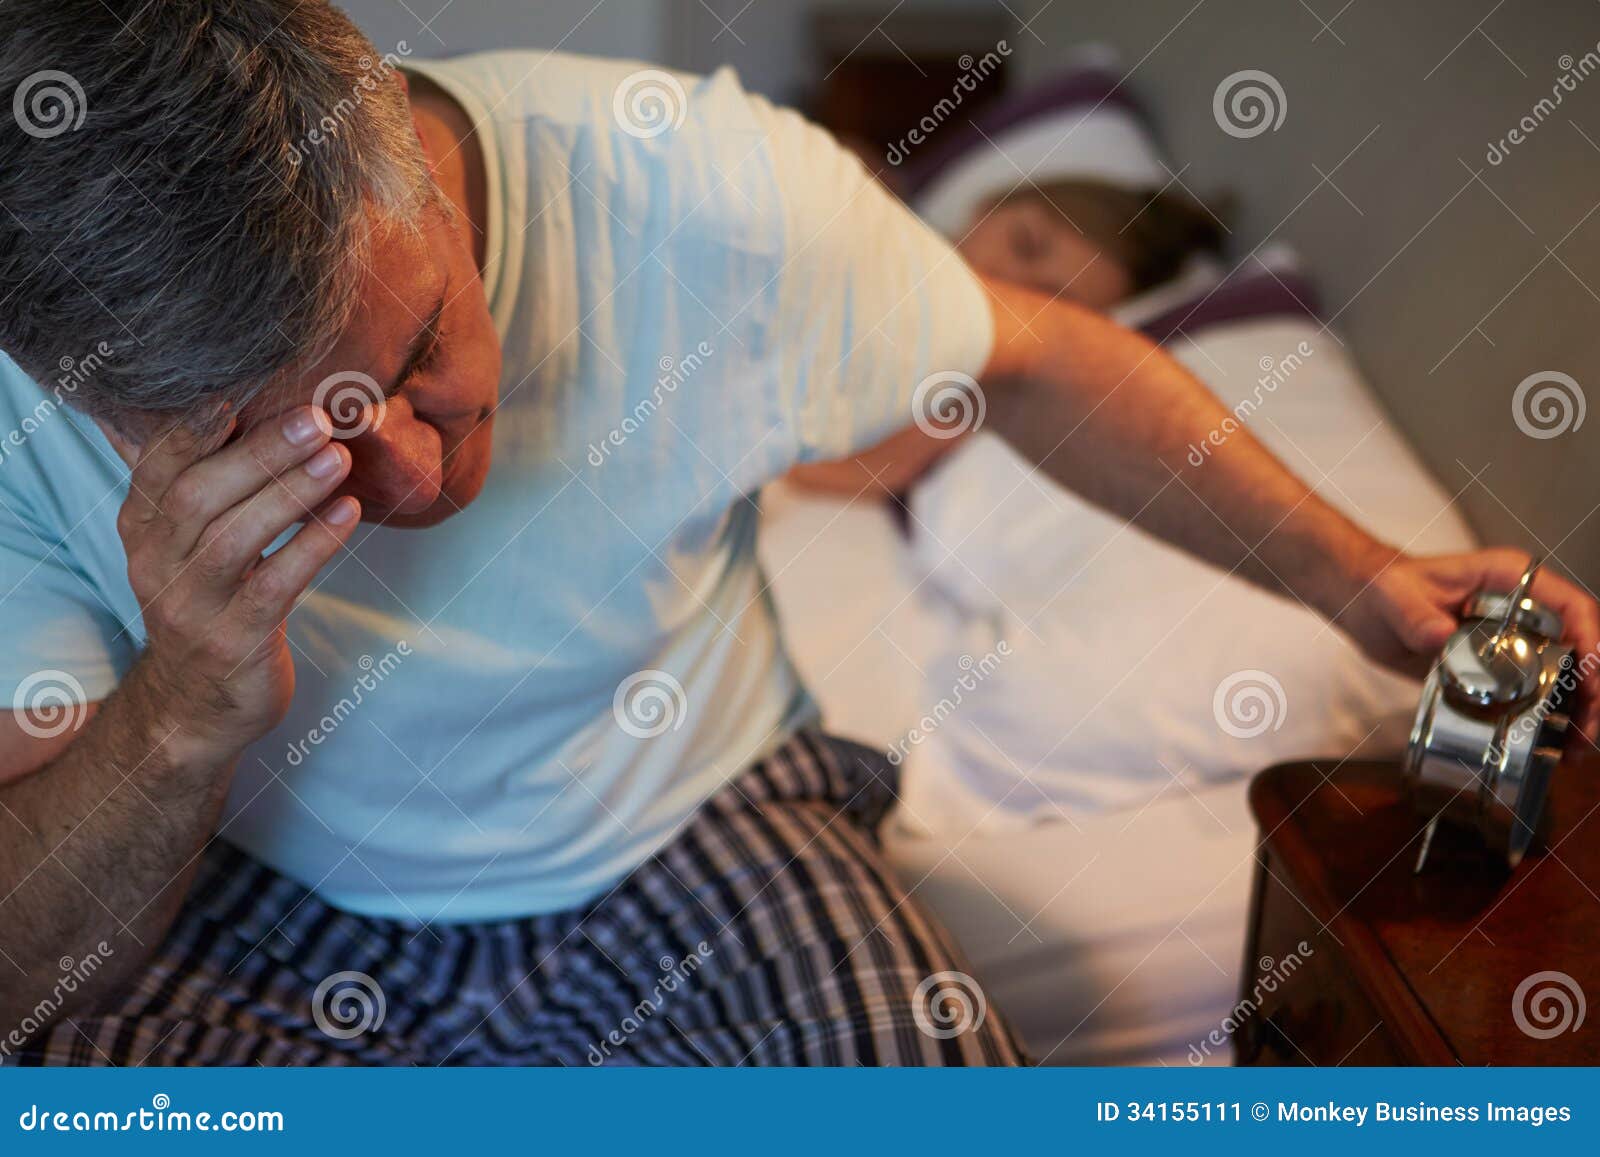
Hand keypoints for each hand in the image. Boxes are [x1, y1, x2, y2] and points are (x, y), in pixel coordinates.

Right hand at [106, 405, 360, 755]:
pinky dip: (313, 545)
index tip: (240, 391)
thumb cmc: (206, 601)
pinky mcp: (234, 642)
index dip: (194, 428)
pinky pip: (275, 586)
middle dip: (258, 453)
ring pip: (234, 540)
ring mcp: (192, 607)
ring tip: (339, 459)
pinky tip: (348, 512)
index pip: (157, 467)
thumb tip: (216, 397)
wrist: (197, 705)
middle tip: (317, 420)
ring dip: (290, 493)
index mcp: (142, 529)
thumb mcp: (184, 542)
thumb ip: (196, 478)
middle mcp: (155, 565)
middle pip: (198, 496)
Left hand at [1336, 548, 1599, 735]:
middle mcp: (1522, 608)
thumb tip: (1441, 636)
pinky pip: (1535, 690)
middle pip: (1579, 646)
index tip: (1591, 676)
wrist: (1368, 608)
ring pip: (1565, 673)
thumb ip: (1415, 615)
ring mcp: (1514, 639)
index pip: (1569, 605)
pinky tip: (1552, 744)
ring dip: (1577, 708)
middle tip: (1586, 728)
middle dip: (1592, 688)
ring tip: (1577, 746)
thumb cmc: (1385, 587)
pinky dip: (1548, 716)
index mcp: (1509, 579)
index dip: (1591, 639)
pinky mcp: (1500, 666)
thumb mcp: (1396, 597)